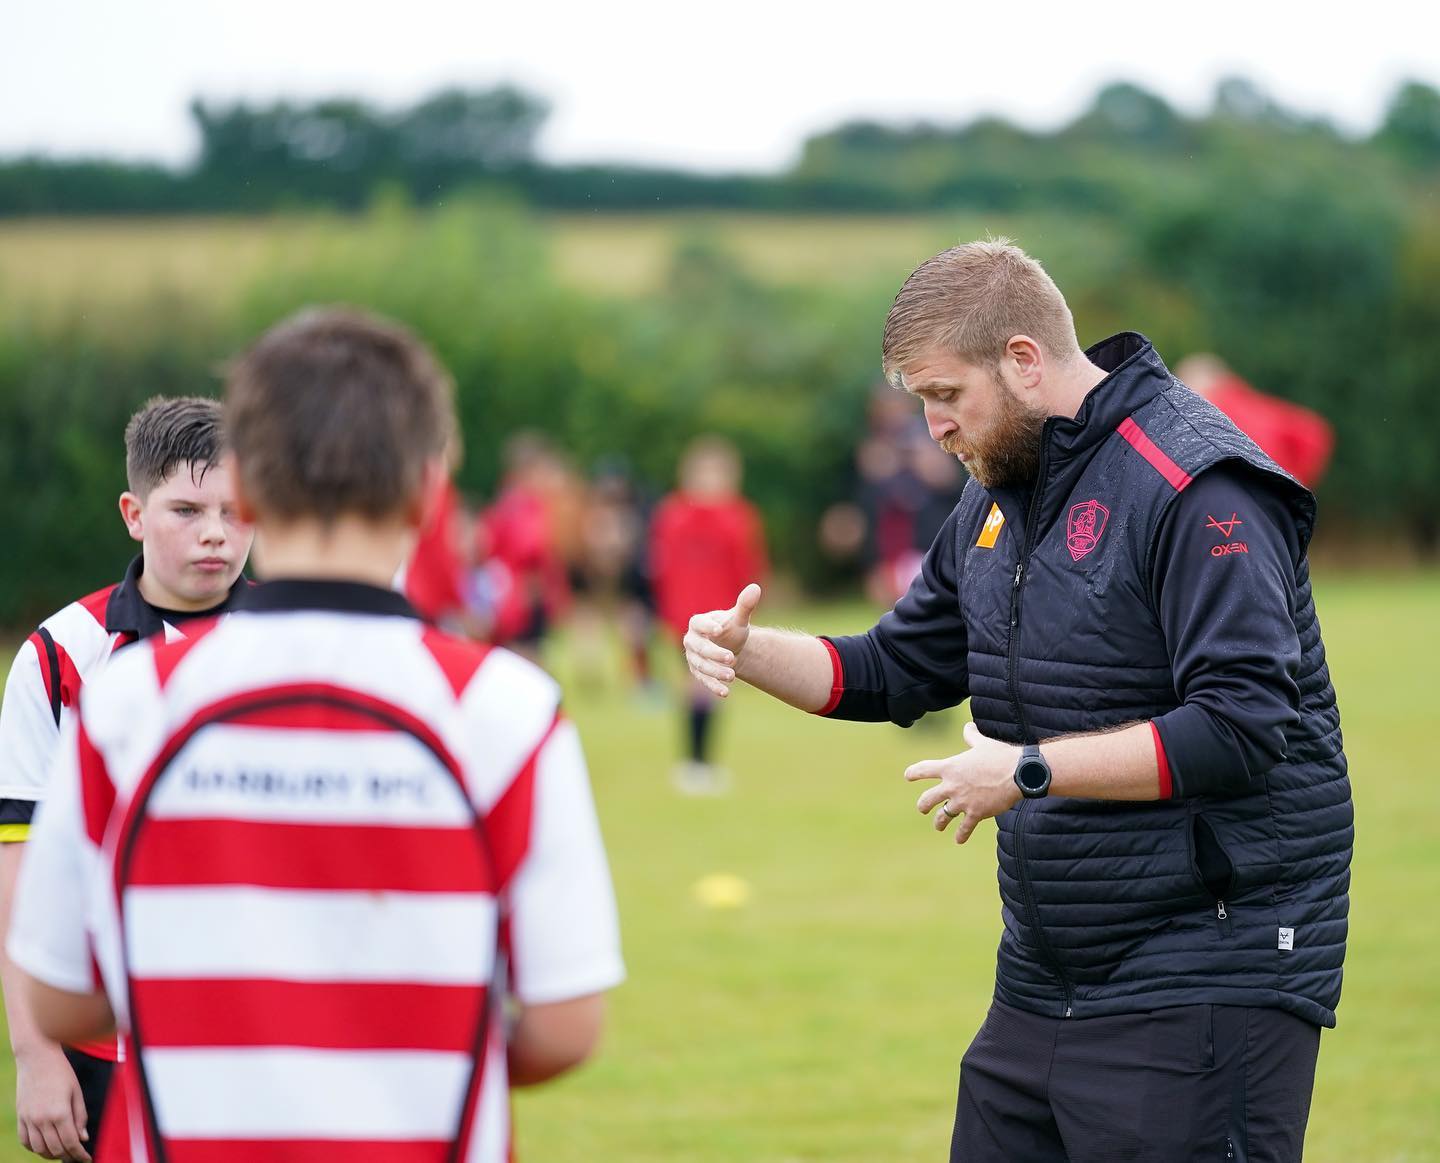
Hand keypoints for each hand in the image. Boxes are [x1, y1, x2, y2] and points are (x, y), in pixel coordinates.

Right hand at [14, 1043, 89, 1160]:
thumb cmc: (61, 1072)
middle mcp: (42, 1119)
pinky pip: (25, 1140)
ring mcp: (29, 1119)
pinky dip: (34, 1148)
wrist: (37, 1058)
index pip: (71, 1143)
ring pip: (39, 1149)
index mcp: (60, 1112)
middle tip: (77, 1157)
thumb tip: (82, 1139)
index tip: (87, 1159)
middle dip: (68, 1156)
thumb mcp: (77, 1092)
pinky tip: (44, 1146)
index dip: (80, 1155)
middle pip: (55, 1149)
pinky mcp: (20, 1116)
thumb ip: (80, 1117)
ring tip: (62, 1153)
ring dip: (51, 1154)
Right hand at [682, 583, 761, 697]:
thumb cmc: (732, 629)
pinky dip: (713, 686)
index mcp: (698, 623)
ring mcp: (693, 658)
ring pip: (701, 666)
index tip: (720, 629)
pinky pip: (703, 680)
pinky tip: (725, 692)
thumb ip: (745, 605)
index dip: (707, 627)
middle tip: (732, 659)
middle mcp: (692, 641)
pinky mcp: (698, 672)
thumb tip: (755, 588)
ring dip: (715, 672)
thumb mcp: (739, 618)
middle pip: (699, 648)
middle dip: (714, 654)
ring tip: (732, 676)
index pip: (698, 624)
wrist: (733, 648)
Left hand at [904, 721, 1021, 844]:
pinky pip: (964, 828)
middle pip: (928, 799)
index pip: (924, 770)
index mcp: (950, 767)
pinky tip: (959, 840)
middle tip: (922, 808)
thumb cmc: (1000, 756)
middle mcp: (951, 786)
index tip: (908, 776)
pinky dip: (961, 835)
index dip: (914, 773)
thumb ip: (971, 736)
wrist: (1017, 774)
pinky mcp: (975, 813)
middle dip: (923, 805)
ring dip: (939, 822)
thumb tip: (968, 726)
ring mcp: (962, 801)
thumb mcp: (982, 743)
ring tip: (938, 826)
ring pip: (943, 816)